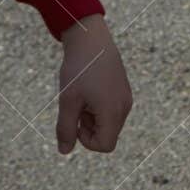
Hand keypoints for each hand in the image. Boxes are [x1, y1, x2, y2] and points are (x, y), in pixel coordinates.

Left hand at [55, 15, 131, 154]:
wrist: (91, 38)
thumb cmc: (78, 69)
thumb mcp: (67, 100)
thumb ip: (65, 128)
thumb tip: (64, 151)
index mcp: (112, 111)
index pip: (105, 146)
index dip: (86, 141)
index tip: (75, 121)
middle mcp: (124, 107)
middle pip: (108, 136)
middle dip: (89, 128)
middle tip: (76, 106)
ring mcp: (126, 98)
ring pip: (109, 123)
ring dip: (93, 118)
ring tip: (82, 97)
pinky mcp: (123, 90)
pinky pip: (112, 111)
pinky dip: (98, 108)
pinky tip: (89, 90)